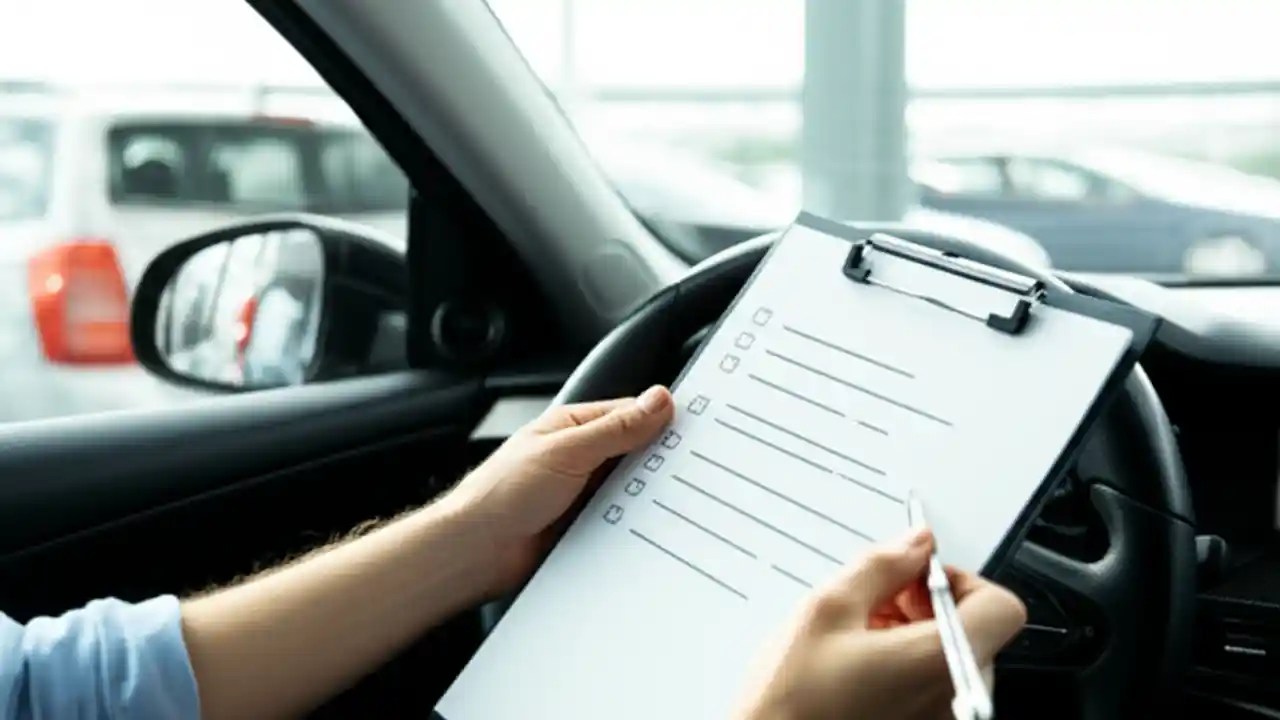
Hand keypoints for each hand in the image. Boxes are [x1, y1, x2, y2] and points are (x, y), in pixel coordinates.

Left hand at [446, 385, 673, 593]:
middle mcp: (580, 457)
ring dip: (646, 495)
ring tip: (674, 500)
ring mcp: (583, 493)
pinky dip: (635, 522)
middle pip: (635, 453)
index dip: (662, 420)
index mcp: (573, 427)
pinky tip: (650, 528)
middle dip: (659, 460)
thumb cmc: (502, 493)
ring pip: (632, 489)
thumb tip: (657, 400)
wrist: (475, 552)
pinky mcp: (586, 526)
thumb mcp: (567, 451)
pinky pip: (622, 520)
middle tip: (693, 469)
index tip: (696, 430)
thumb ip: (616, 428)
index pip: (630, 414)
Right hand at [736, 528, 1025, 719]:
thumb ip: (881, 566)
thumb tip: (917, 543)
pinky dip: (907, 670)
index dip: (958, 580)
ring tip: (858, 640)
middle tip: (874, 603)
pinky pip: (936, 689)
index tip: (916, 577)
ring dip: (913, 637)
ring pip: (952, 659)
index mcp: (940, 661)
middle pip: (973, 631)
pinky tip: (860, 669)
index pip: (1000, 606)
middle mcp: (957, 698)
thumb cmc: (793, 701)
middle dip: (926, 607)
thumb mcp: (827, 610)